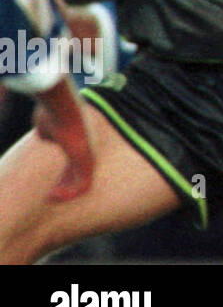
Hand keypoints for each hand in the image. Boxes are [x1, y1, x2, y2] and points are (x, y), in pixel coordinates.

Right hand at [33, 78, 94, 201]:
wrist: (61, 108)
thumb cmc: (52, 115)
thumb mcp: (48, 127)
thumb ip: (50, 135)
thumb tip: (48, 136)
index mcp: (78, 146)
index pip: (74, 168)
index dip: (62, 180)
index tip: (50, 189)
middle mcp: (86, 152)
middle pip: (79, 177)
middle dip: (64, 188)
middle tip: (49, 196)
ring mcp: (89, 157)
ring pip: (83, 184)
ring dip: (66, 195)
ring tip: (50, 198)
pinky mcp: (87, 161)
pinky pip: (83, 186)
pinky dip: (69, 195)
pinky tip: (54, 195)